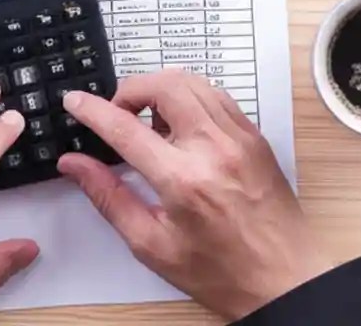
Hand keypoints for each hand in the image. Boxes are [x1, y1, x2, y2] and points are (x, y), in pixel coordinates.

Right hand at [57, 70, 331, 320]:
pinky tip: (180, 125)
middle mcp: (214, 148)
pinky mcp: (254, 136)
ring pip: (192, 81)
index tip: (73, 101)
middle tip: (115, 113)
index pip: (125, 127)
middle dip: (129, 89)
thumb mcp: (152, 244)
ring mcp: (239, 137)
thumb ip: (109, 197)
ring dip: (160, 89)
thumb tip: (75, 165)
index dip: (92, 110)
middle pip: (163, 85)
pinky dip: (189, 97)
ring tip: (147, 120)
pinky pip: (216, 95)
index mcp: (183, 180)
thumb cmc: (222, 272)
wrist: (286, 278)